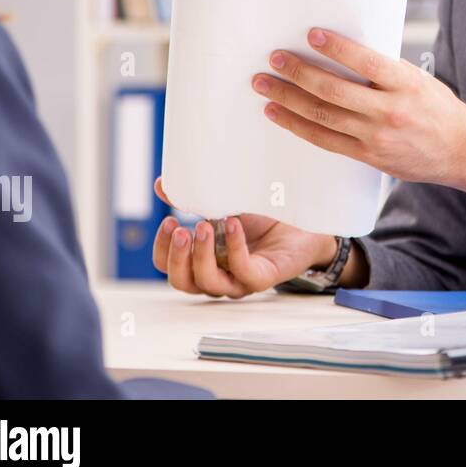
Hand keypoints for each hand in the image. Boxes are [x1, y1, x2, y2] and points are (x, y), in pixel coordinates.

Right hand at [150, 177, 336, 298]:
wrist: (303, 224)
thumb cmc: (261, 220)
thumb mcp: (224, 206)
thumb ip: (195, 199)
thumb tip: (161, 184)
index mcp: (201, 262)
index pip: (168, 266)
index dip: (162, 248)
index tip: (168, 222)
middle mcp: (217, 277)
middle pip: (182, 282)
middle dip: (177, 257)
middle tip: (182, 230)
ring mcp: (239, 281)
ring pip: (209, 282)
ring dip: (201, 255)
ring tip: (204, 226)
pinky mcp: (263, 279)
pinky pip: (244, 272)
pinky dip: (235, 249)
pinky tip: (233, 225)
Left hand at [252, 28, 465, 186]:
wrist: (460, 149)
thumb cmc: (436, 107)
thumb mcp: (417, 79)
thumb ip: (383, 70)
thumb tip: (339, 51)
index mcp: (405, 84)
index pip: (365, 62)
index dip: (335, 48)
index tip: (310, 34)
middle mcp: (390, 111)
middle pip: (334, 90)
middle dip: (298, 73)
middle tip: (274, 59)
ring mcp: (377, 136)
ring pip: (323, 116)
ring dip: (288, 99)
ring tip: (265, 84)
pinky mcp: (369, 156)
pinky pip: (325, 139)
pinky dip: (298, 125)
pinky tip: (279, 114)